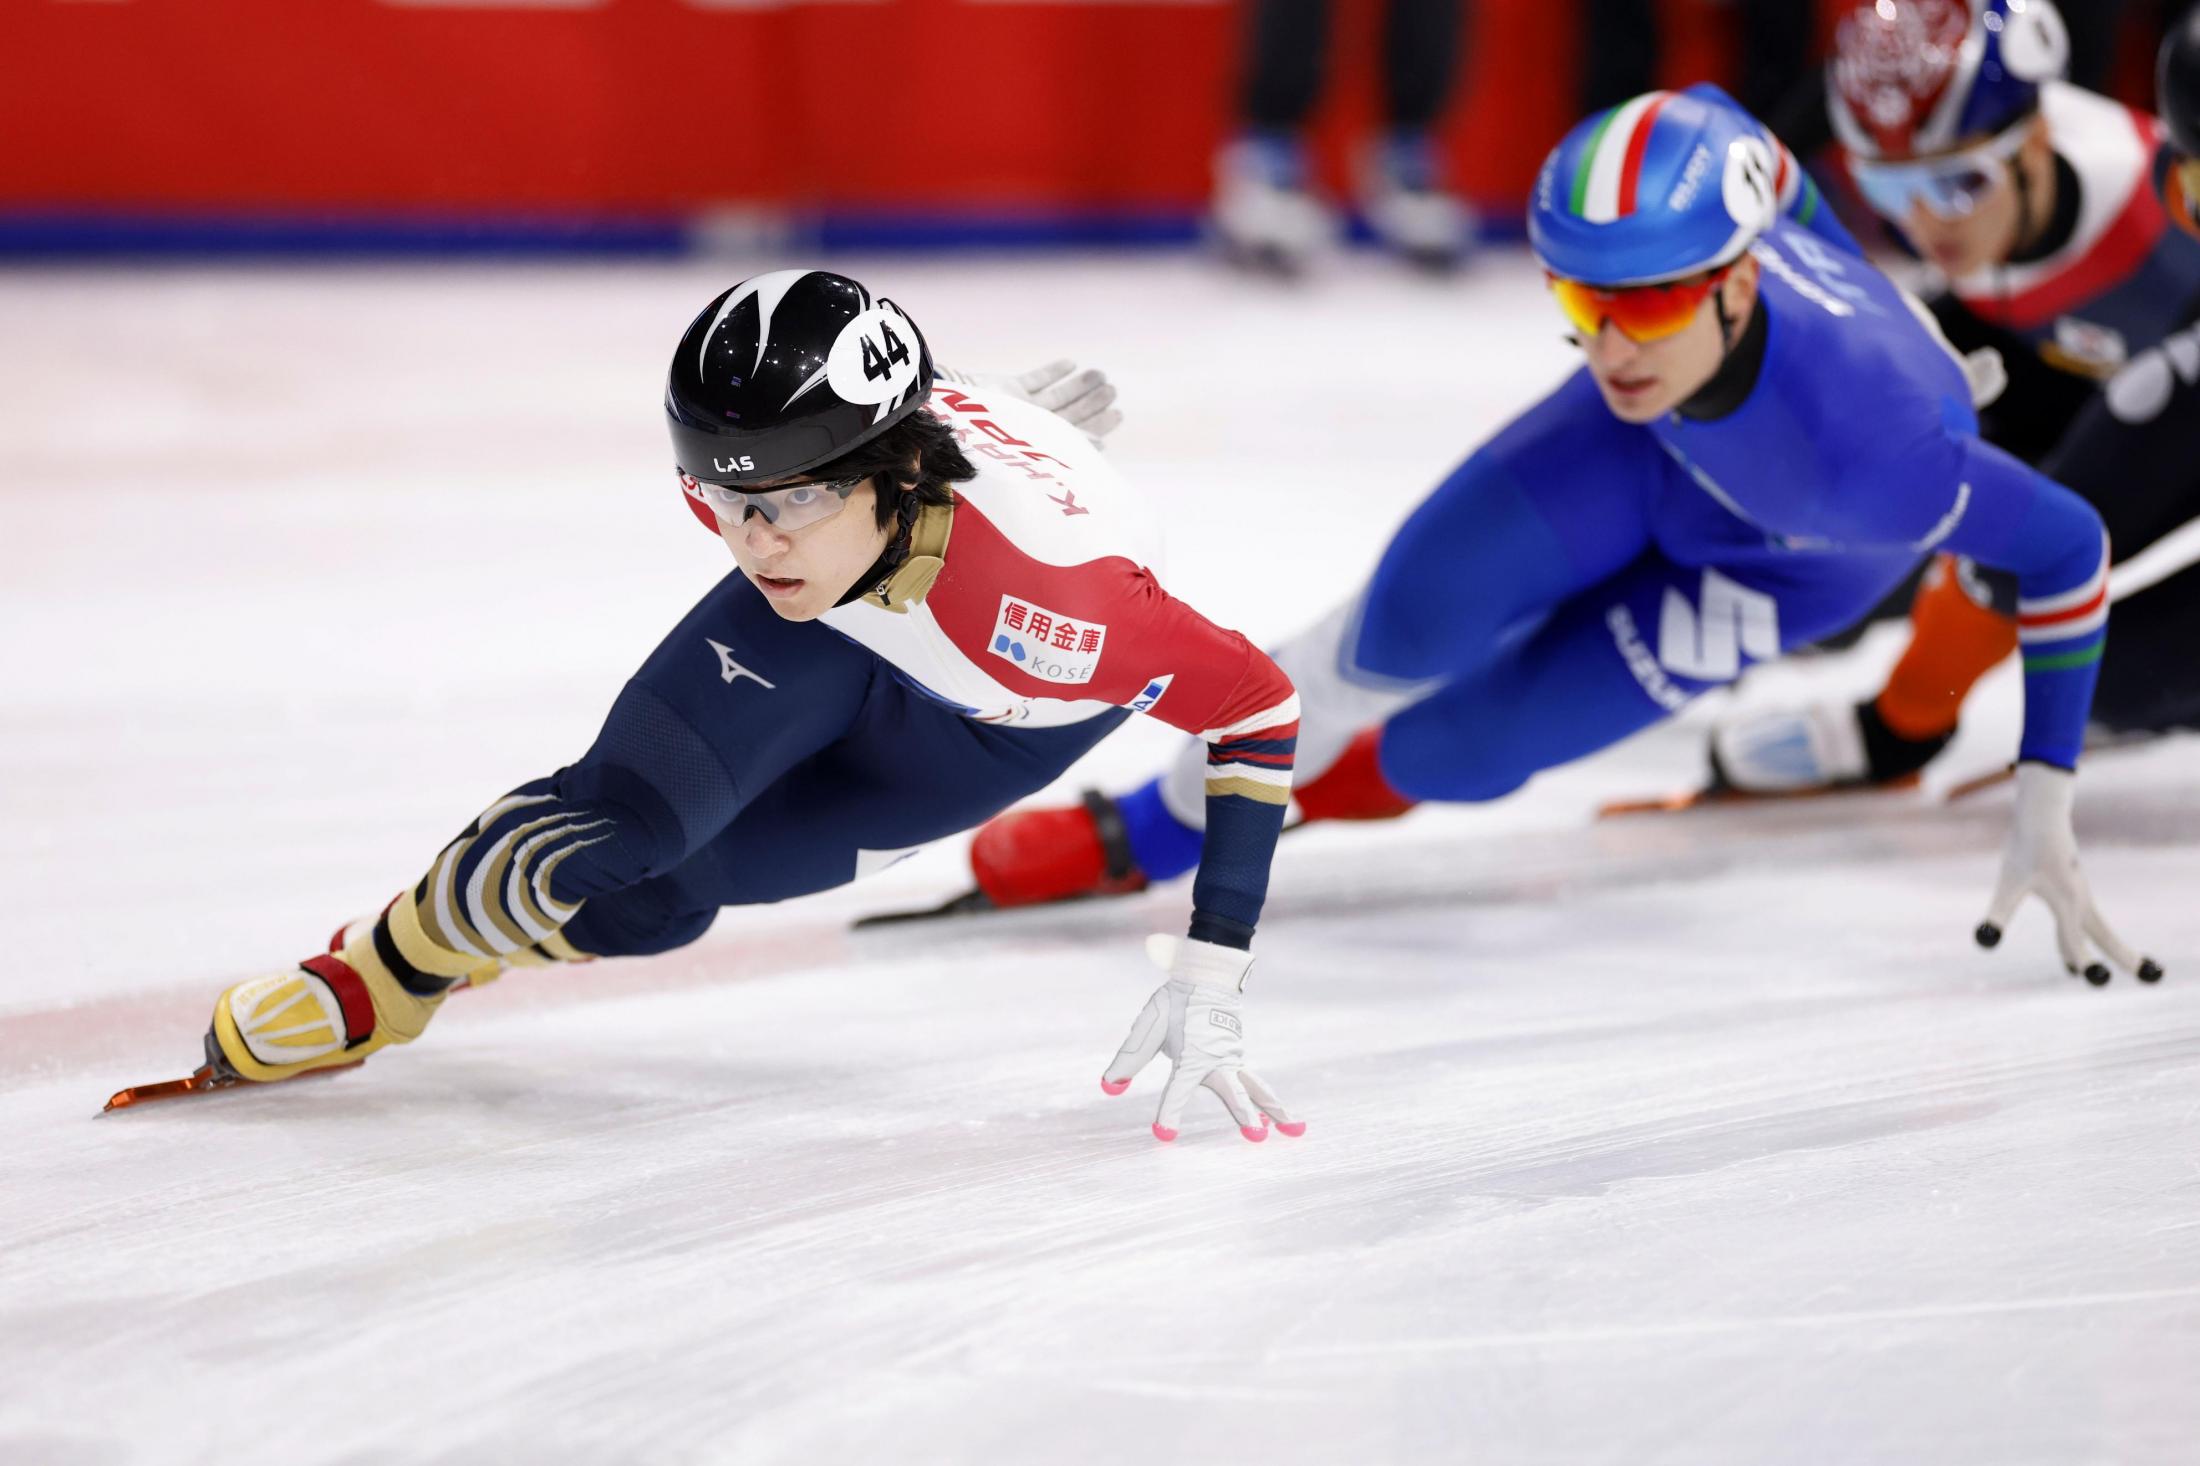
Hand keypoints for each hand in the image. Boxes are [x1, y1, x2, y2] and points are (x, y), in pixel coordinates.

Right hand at [1003, 359, 1122, 444]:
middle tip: (1113, 392)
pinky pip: (1034, 379)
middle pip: (1068, 415)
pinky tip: (1071, 363)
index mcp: (1040, 447)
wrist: (956, 414)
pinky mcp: (1007, 389)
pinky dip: (1052, 372)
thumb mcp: (1038, 443)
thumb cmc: (996, 437)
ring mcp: (1019, 408)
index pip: (1074, 438)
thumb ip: (1068, 442)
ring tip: (1100, 374)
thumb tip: (1103, 446)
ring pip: (1056, 395)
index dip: (1095, 430)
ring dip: (1078, 385)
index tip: (1116, 418)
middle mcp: (1032, 429)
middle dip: (1091, 404)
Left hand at [1101, 935, 1302, 1142]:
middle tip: (1257, 1138)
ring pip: (1258, 1089)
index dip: (1168, 1114)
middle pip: (1234, 1093)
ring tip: (1295, 1130)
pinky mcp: (1238, 1057)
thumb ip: (1129, 1059)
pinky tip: (1276, 1117)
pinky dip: (1268, 1100)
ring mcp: (1232, 1059)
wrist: (1207, 975)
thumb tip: (1108, 1087)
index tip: (1163, 1136)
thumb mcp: (1148, 1028)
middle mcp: (1216, 1061)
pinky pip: (1255, 1082)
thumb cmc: (1174, 1003)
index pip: (1177, 1092)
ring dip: (1276, 1110)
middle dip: (1244, 1116)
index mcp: (1191, 1057)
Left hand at [1976, 763, 2162, 984]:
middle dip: (2126, 957)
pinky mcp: (2074, 890)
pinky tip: (2070, 950)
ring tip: (2103, 971)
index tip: (2095, 980)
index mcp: (2068, 903)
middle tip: (2152, 975)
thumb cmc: (2024, 850)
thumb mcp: (2008, 885)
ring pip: (2099, 928)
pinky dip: (2085, 938)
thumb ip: (1998, 914)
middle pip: (2106, 935)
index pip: (2076, 940)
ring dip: (2110, 949)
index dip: (2083, 962)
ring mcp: (2080, 895)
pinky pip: (2083, 921)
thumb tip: (1984, 940)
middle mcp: (2080, 901)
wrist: (2041, 817)